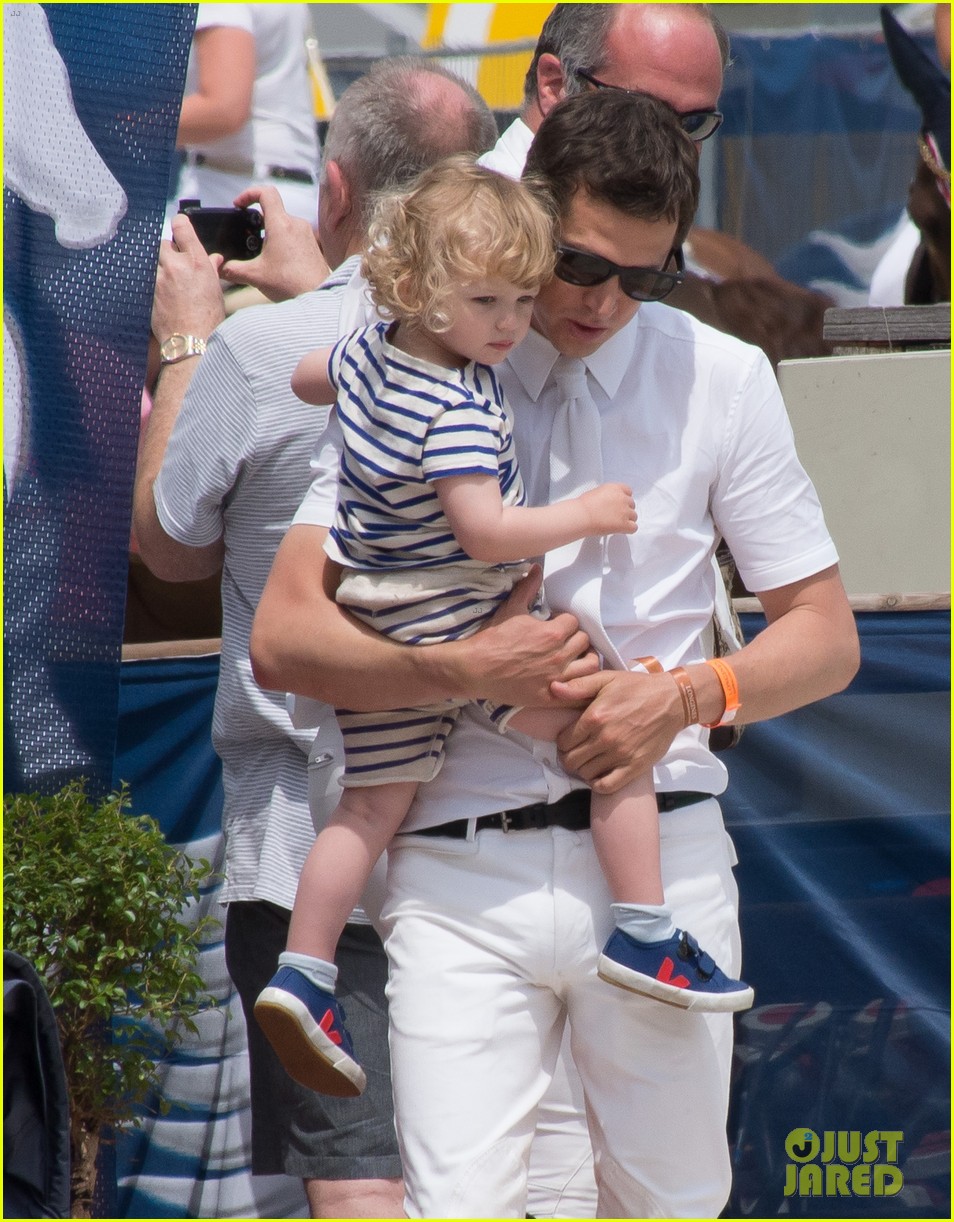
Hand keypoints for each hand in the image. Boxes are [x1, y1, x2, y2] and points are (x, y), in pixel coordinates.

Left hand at [152, 214, 225, 340]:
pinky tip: (166, 295)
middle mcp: (176, 266)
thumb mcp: (216, 290)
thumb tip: (214, 258)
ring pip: (154, 261)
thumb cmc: (208, 320)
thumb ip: (211, 269)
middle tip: (178, 265)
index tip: (181, 228)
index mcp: (196, 261)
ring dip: (161, 267)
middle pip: (164, 243)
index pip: (181, 226)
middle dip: (170, 251)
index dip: (180, 224)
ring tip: (172, 282)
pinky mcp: (148, 291)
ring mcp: (159, 278)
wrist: (191, 342)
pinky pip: (149, 278)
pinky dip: (156, 283)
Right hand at [219, 185, 329, 300]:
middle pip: (272, 210)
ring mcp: (306, 234)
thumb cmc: (291, 284)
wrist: (319, 297)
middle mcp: (296, 224)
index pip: (265, 192)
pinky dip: (281, 243)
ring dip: (269, 235)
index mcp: (281, 224)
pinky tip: (277, 263)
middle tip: (247, 237)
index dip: (248, 194)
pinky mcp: (312, 245)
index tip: (238, 206)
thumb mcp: (255, 276)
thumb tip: (219, 267)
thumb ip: (232, 270)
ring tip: (262, 255)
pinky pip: (293, 236)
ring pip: (283, 225)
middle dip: (256, 222)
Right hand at [466, 565, 599, 705]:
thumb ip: (527, 587)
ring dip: (584, 659)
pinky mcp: (551, 696)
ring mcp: (557, 678)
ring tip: (575, 659)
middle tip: (563, 642)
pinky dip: (580, 682)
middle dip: (575, 639)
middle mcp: (559, 656)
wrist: (474, 669)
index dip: (564, 623)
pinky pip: (579, 689)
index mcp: (552, 633)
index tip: (555, 627)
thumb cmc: (491, 638)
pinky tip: (571, 678)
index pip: (574, 622)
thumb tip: (537, 568)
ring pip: (590, 665)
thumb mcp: (510, 609)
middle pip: (584, 642)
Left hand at [549, 668, 682, 792]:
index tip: (569, 740)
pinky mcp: (635, 767)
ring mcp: (621, 754)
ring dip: (583, 769)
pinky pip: (607, 786)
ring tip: (589, 760)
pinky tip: (600, 774)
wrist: (673, 701)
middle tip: (576, 752)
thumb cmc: (638, 688)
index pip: (563, 741)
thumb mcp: (607, 679)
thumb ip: (579, 685)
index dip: (562, 742)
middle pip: (572, 760)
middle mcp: (605, 738)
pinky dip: (598, 784)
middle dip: (569, 757)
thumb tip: (553, 688)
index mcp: (595, 717)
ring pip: (586, 774)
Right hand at [579, 483, 636, 536]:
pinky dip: (628, 529)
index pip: (628, 491)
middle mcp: (623, 498)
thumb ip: (608, 495)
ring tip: (616, 524)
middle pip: (632, 504)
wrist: (582, 515)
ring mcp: (625, 511)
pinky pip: (634, 527)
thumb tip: (609, 502)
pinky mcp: (624, 524)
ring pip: (634, 516)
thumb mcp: (597, 492)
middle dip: (625, 510)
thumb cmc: (584, 505)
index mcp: (615, 488)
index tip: (619, 504)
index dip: (624, 498)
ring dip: (627, 520)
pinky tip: (620, 530)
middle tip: (616, 515)